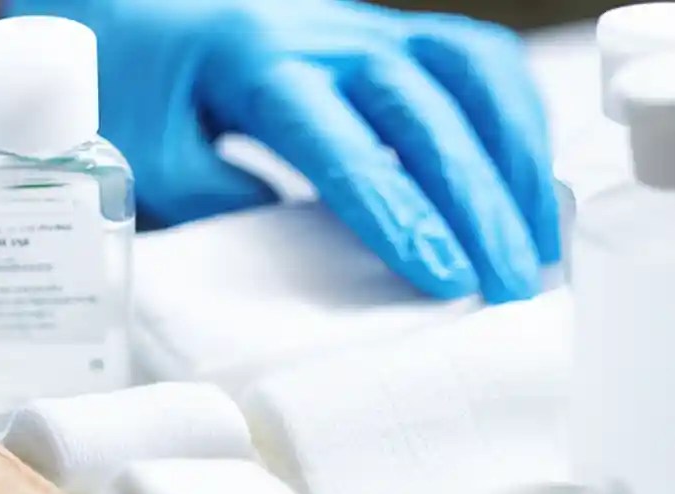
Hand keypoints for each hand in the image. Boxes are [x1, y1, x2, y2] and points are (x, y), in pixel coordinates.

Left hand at [8, 0, 558, 302]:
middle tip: (507, 286)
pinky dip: (514, 121)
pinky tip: (526, 183)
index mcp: (260, 65)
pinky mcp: (392, 33)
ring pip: (469, 75)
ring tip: (536, 244)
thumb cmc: (140, 89)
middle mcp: (329, 36)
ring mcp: (369, 26)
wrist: (138, 11)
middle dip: (476, 203)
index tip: (443, 278)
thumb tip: (300, 262)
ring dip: (513, 159)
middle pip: (423, 111)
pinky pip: (474, 61)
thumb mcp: (150, 156)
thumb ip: (217, 202)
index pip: (344, 145)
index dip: (399, 213)